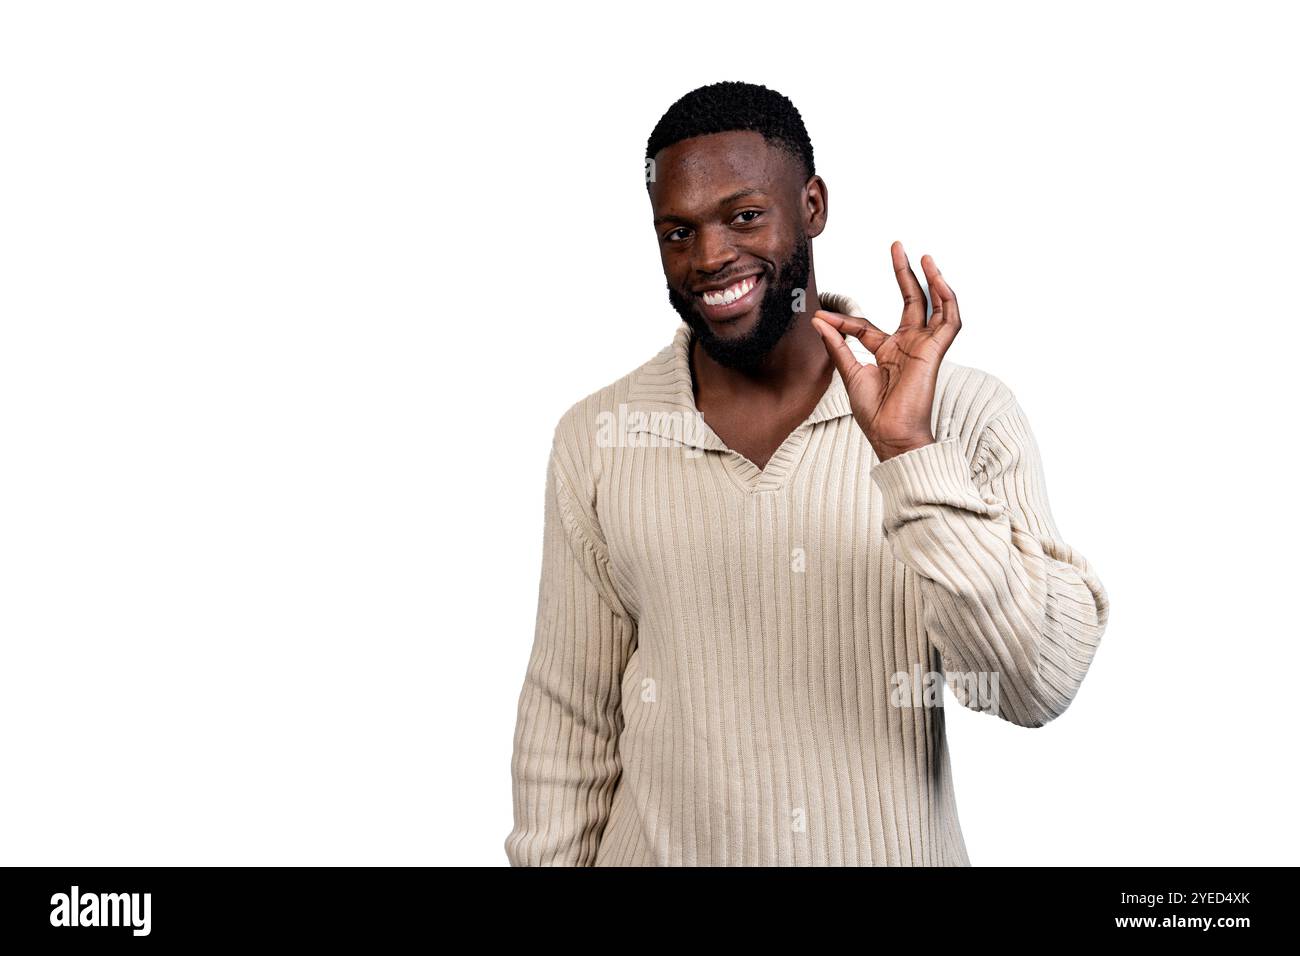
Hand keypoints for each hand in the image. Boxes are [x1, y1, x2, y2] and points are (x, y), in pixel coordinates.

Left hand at [810, 241, 961, 462]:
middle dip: (904, 274)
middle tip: (897, 247)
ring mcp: (923, 347)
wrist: (890, 434)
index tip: (822, 316)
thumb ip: (837, 345)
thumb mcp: (850, 374)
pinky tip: (937, 279)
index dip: (843, 320)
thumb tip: (818, 320)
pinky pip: (949, 320)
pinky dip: (946, 299)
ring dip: (930, 281)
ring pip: (934, 306)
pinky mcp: (935, 351)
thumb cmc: (874, 413)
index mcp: (886, 353)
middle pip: (910, 302)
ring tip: (923, 257)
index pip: (865, 326)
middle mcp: (907, 346)